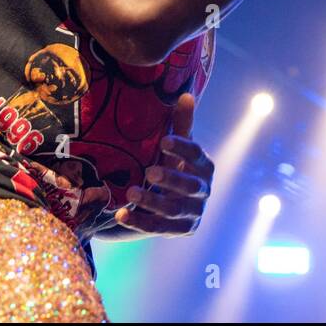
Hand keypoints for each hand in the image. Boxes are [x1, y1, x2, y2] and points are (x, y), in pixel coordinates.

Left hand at [100, 93, 214, 238]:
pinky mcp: (180, 231)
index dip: (182, 149)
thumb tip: (186, 94)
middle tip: (150, 172)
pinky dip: (139, 222)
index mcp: (205, 167)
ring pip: (174, 210)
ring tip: (130, 193)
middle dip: (171, 180)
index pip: (196, 156)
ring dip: (152, 202)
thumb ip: (182, 123)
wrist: (172, 203)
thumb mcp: (176, 146)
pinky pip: (159, 228)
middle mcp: (203, 191)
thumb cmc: (173, 166)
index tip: (164, 142)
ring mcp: (193, 213)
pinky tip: (120, 214)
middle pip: (190, 186)